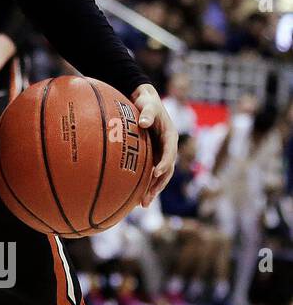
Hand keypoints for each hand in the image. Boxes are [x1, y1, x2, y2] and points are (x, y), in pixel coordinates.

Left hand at [132, 83, 175, 206]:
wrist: (145, 100)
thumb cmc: (146, 101)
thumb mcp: (148, 104)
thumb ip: (147, 112)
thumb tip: (145, 122)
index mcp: (170, 136)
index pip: (170, 153)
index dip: (164, 163)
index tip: (156, 172)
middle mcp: (167, 147)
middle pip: (166, 170)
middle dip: (158, 185)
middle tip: (148, 198)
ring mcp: (160, 153)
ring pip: (159, 175)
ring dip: (153, 189)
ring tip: (142, 204)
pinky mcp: (152, 155)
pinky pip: (150, 172)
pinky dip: (145, 183)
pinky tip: (134, 196)